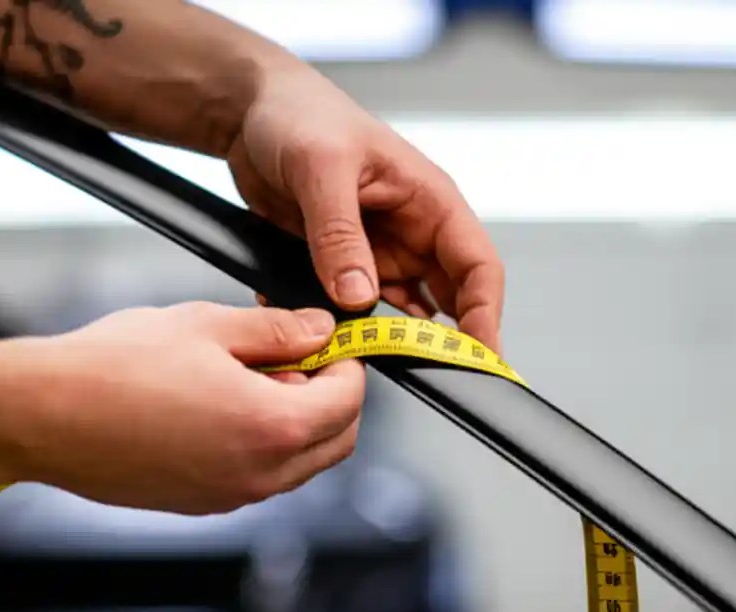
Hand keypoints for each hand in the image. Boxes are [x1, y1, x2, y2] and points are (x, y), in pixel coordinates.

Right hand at [8, 303, 364, 514]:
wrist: (41, 415)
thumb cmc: (111, 368)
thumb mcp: (207, 326)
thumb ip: (277, 331)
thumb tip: (320, 331)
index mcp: (271, 427)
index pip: (349, 400)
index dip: (347, 362)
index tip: (328, 338)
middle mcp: (259, 474)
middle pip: (337, 440)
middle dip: (332, 395)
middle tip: (296, 354)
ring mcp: (230, 496)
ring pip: (301, 463)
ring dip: (299, 420)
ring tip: (251, 375)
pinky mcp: (202, 504)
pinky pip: (260, 476)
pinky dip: (263, 443)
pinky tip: (223, 403)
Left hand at [227, 67, 505, 350]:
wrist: (249, 112)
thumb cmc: (299, 115)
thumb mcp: (322, 168)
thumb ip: (340, 234)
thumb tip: (358, 296)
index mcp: (430, 201)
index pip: (478, 268)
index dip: (485, 317)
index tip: (478, 359)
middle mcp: (412, 232)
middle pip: (446, 302)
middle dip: (435, 343)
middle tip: (417, 375)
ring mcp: (377, 253)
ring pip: (397, 315)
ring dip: (380, 340)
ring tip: (357, 357)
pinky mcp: (340, 266)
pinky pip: (349, 311)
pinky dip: (337, 328)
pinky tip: (314, 333)